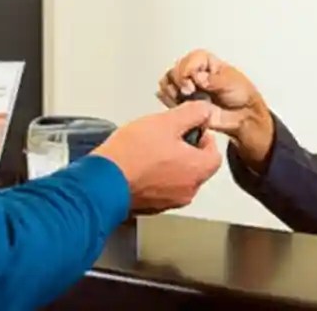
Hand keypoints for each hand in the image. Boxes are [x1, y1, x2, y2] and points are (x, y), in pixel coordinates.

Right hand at [91, 102, 221, 213]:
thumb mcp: (166, 122)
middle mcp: (188, 190)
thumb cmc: (132, 154)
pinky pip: (161, 189)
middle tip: (168, 136)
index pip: (215, 154)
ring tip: (150, 149)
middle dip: (186, 150)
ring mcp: (169, 201)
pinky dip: (156, 177)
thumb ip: (192, 114)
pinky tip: (140, 164)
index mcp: (197, 170)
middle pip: (198, 167)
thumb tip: (204, 110)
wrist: (102, 181)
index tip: (191, 128)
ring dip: (171, 164)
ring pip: (179, 178)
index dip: (204, 137)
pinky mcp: (151, 207)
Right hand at [157, 50, 274, 170]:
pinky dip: (169, 101)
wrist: (242, 116)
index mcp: (206, 61)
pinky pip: (166, 97)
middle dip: (179, 81)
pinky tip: (180, 105)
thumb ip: (214, 80)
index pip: (189, 59)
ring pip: (167, 82)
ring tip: (182, 99)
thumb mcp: (232, 83)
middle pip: (175, 70)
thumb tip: (199, 77)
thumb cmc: (242, 96)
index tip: (192, 82)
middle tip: (188, 92)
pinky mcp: (181, 101)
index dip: (187, 70)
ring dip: (171, 90)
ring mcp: (186, 86)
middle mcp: (194, 72)